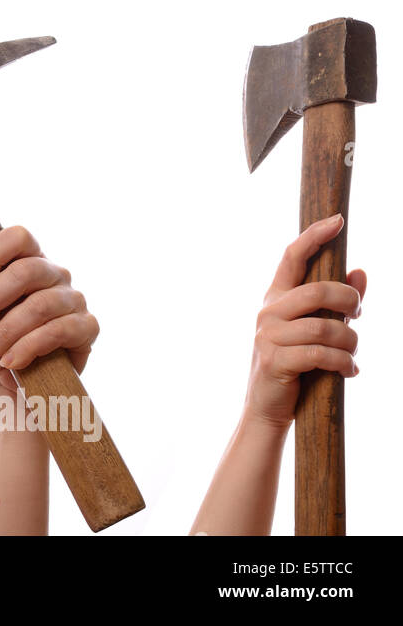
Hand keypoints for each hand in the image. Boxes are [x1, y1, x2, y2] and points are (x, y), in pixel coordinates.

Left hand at [0, 226, 97, 390]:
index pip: (18, 236)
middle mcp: (53, 273)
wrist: (2, 379)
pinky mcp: (86, 327)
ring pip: (41, 305)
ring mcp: (73, 299)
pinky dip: (28, 348)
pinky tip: (11, 361)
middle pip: (27, 270)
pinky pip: (60, 330)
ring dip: (7, 332)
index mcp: (25, 259)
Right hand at [245, 214, 363, 429]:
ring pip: (325, 327)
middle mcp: (268, 312)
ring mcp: (268, 336)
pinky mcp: (275, 361)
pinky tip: (349, 372)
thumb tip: (361, 271)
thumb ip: (336, 304)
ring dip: (350, 343)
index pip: (292, 257)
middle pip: (318, 291)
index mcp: (276, 298)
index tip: (338, 220)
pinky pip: (321, 355)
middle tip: (359, 316)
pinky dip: (344, 364)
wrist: (268, 408)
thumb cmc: (295, 365)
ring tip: (352, 356)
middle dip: (349, 302)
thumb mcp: (316, 330)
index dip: (314, 236)